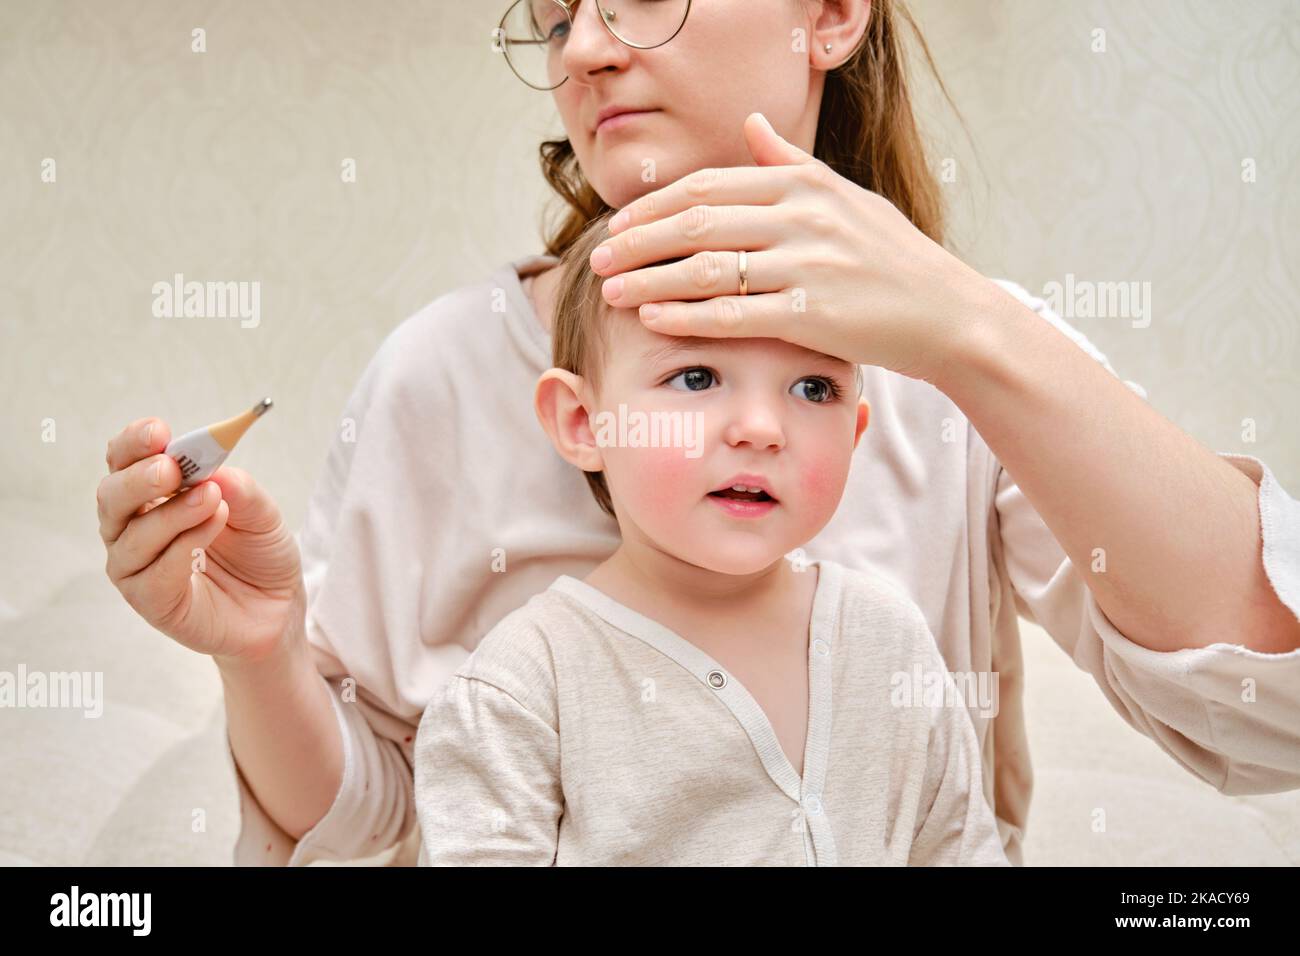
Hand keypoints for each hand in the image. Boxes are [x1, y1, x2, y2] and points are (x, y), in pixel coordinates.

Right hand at [98, 417, 304, 664]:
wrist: (278, 607)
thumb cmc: (259, 553)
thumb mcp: (262, 512)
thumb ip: (240, 489)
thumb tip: (215, 469)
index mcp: (151, 495)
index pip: (124, 461)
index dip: (133, 443)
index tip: (158, 431)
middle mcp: (133, 528)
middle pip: (112, 496)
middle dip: (139, 478)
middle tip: (171, 468)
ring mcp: (137, 567)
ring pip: (132, 536)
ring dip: (171, 513)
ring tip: (211, 498)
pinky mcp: (151, 602)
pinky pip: (153, 574)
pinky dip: (182, 548)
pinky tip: (211, 529)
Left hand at [589, 112, 1001, 385]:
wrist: (946, 311)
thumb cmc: (892, 256)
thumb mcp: (846, 196)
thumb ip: (791, 162)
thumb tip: (753, 122)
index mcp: (802, 183)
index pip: (709, 185)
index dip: (655, 205)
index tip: (618, 224)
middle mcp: (801, 216)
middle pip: (696, 222)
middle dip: (638, 241)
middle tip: (599, 260)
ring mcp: (806, 264)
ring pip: (705, 268)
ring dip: (649, 280)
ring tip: (611, 292)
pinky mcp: (812, 314)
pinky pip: (732, 313)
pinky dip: (686, 315)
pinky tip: (651, 318)